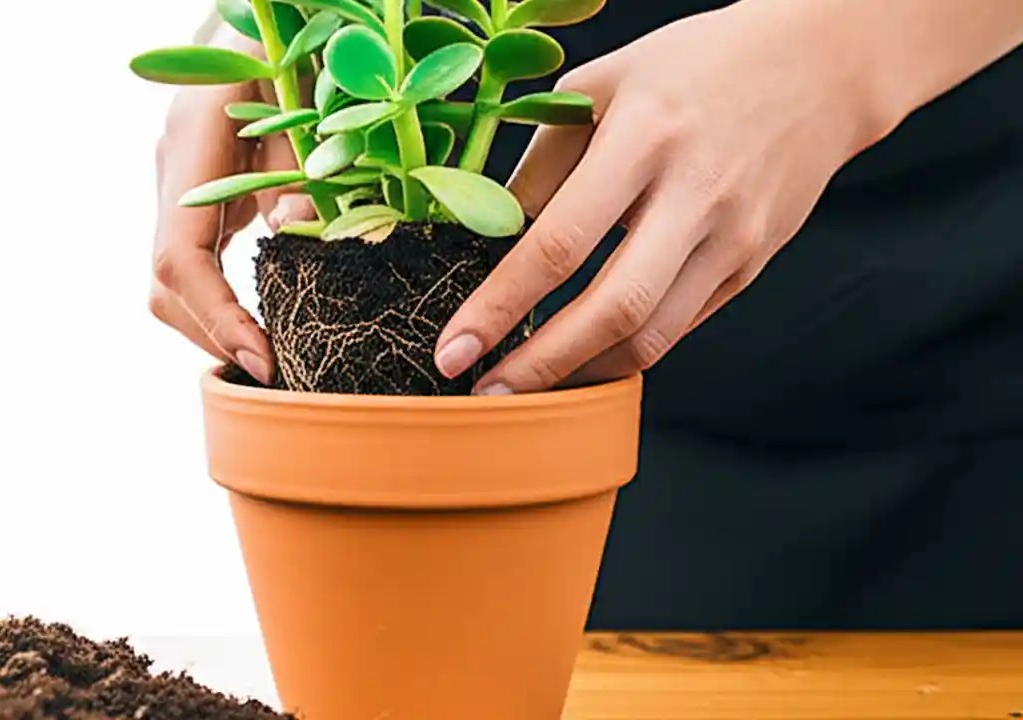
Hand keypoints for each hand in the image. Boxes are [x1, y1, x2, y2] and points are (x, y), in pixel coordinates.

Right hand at [148, 27, 314, 384]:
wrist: (248, 18)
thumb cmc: (282, 44)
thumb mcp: (298, 90)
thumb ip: (293, 163)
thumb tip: (288, 235)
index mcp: (189, 148)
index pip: (179, 257)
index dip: (214, 315)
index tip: (259, 358)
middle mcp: (171, 173)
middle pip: (165, 283)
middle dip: (212, 336)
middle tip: (274, 374)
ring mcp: (177, 187)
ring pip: (172, 281)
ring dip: (213, 326)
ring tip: (268, 359)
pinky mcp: (195, 196)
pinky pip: (192, 264)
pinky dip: (220, 302)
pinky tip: (261, 321)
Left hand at [434, 1, 888, 393]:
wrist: (821, 66)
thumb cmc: (695, 67)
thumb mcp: (604, 84)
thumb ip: (543, 161)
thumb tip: (488, 239)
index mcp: (645, 138)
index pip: (558, 244)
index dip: (498, 307)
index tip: (452, 349)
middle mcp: (695, 194)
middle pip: (611, 309)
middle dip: (538, 365)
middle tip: (485, 390)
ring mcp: (732, 238)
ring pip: (651, 337)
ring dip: (580, 373)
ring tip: (527, 386)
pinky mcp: (750, 265)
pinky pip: (678, 328)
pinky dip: (624, 353)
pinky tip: (583, 358)